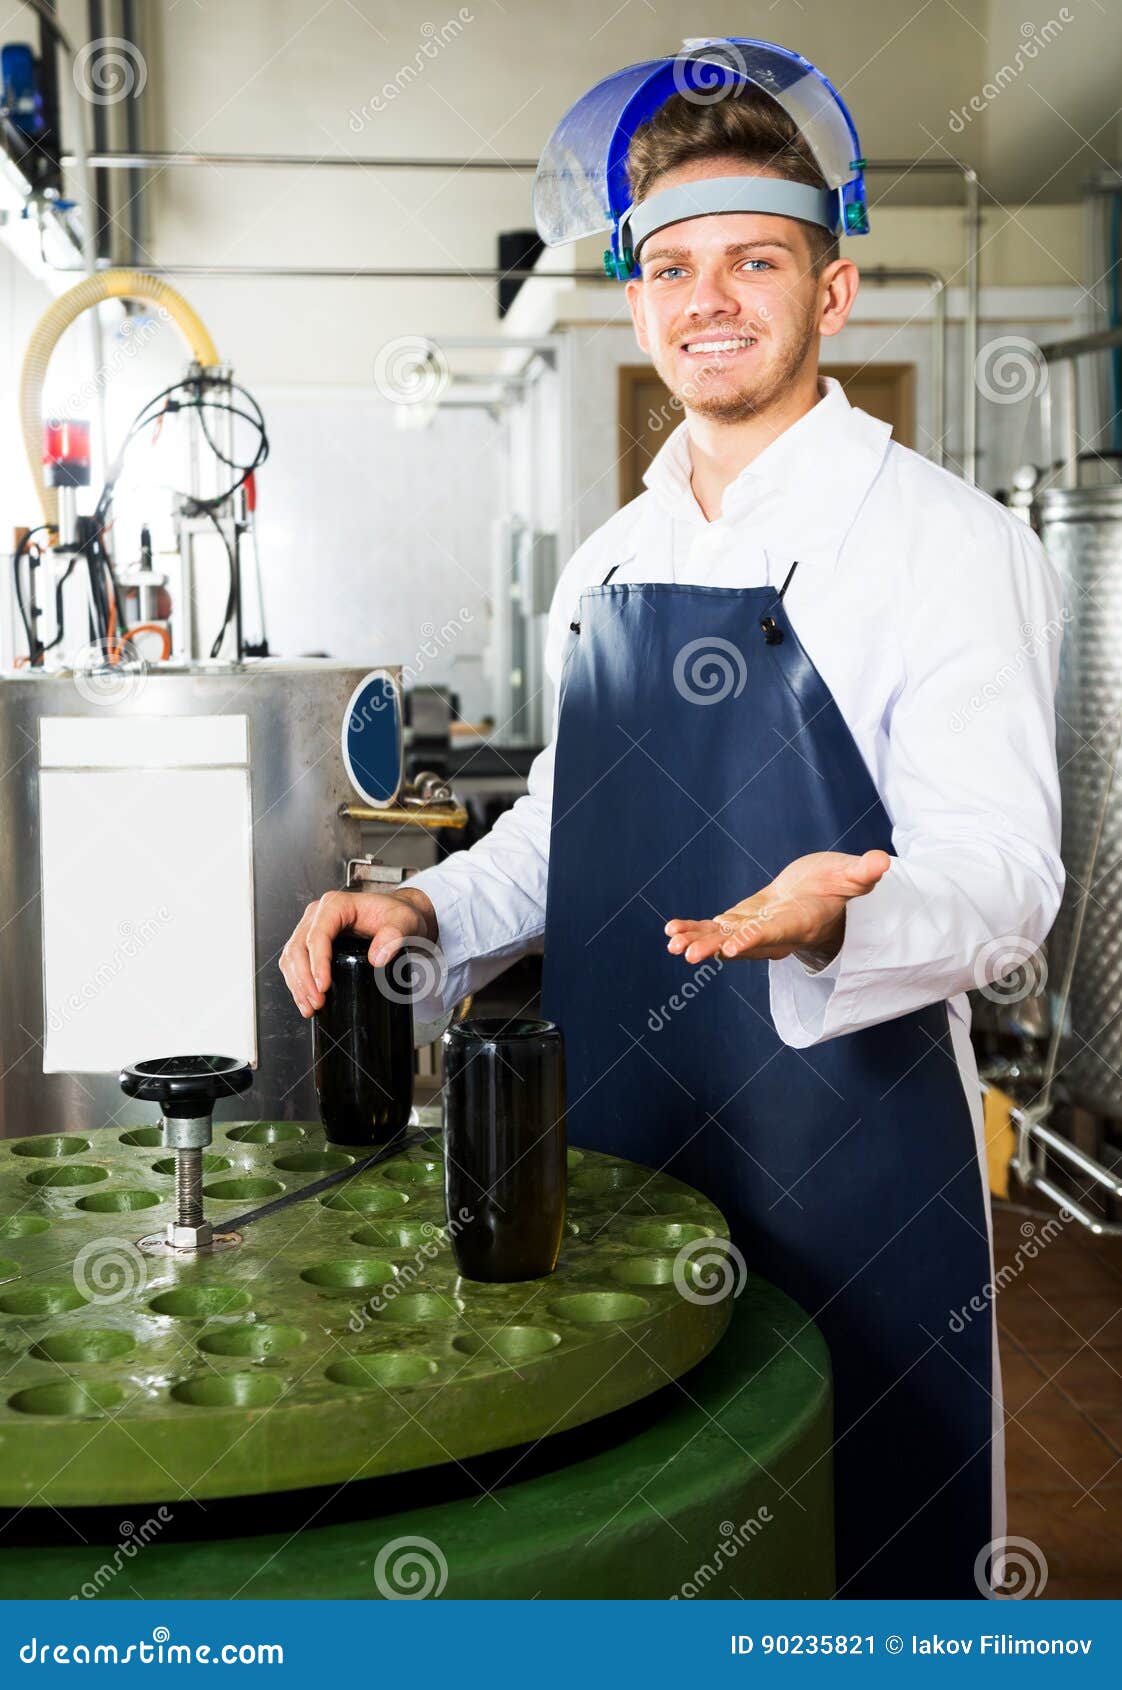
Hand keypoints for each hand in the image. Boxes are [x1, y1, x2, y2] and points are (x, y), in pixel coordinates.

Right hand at [279, 888, 437, 1018]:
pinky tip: (306, 1000)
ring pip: (292, 957)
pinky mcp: (312, 943)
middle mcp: (318, 914)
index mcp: (336, 904)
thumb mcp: (405, 921)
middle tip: (317, 1002)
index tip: (324, 987)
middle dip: (304, 979)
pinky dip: (297, 982)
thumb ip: (395, 935)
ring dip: (297, 984)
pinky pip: (295, 963)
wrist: (398, 918)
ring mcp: (312, 928)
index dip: (317, 963)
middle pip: (299, 947)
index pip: (317, 934)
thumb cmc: (398, 915)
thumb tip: (377, 958)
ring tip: (310, 1007)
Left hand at [664, 850, 890, 965]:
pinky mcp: (742, 922)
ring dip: (698, 941)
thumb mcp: (853, 876)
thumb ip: (864, 873)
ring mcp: (756, 930)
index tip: (731, 946)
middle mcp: (775, 934)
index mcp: (800, 923)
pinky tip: (671, 931)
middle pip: (743, 944)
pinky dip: (695, 929)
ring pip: (724, 940)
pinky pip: (716, 929)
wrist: (824, 893)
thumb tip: (882, 861)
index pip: (776, 933)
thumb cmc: (840, 884)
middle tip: (689, 955)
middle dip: (715, 949)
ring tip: (672, 944)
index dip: (754, 939)